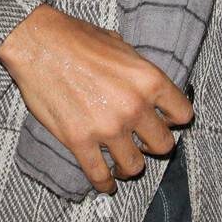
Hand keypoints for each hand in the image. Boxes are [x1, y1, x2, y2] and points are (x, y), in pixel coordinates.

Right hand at [0, 4, 193, 192]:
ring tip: (124, 164)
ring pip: (135, 166)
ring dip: (130, 166)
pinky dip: (105, 183)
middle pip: (163, 145)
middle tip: (143, 143)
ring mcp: (107, 127)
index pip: (183, 114)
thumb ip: (136, 69)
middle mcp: (133, 106)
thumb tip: (141, 82)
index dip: (175, 120)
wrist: (38, 42)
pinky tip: (106, 183)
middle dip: (154, 145)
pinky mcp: (80, 141)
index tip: (166, 122)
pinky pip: (100, 175)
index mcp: (148, 80)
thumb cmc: (77, 38)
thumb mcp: (119, 44)